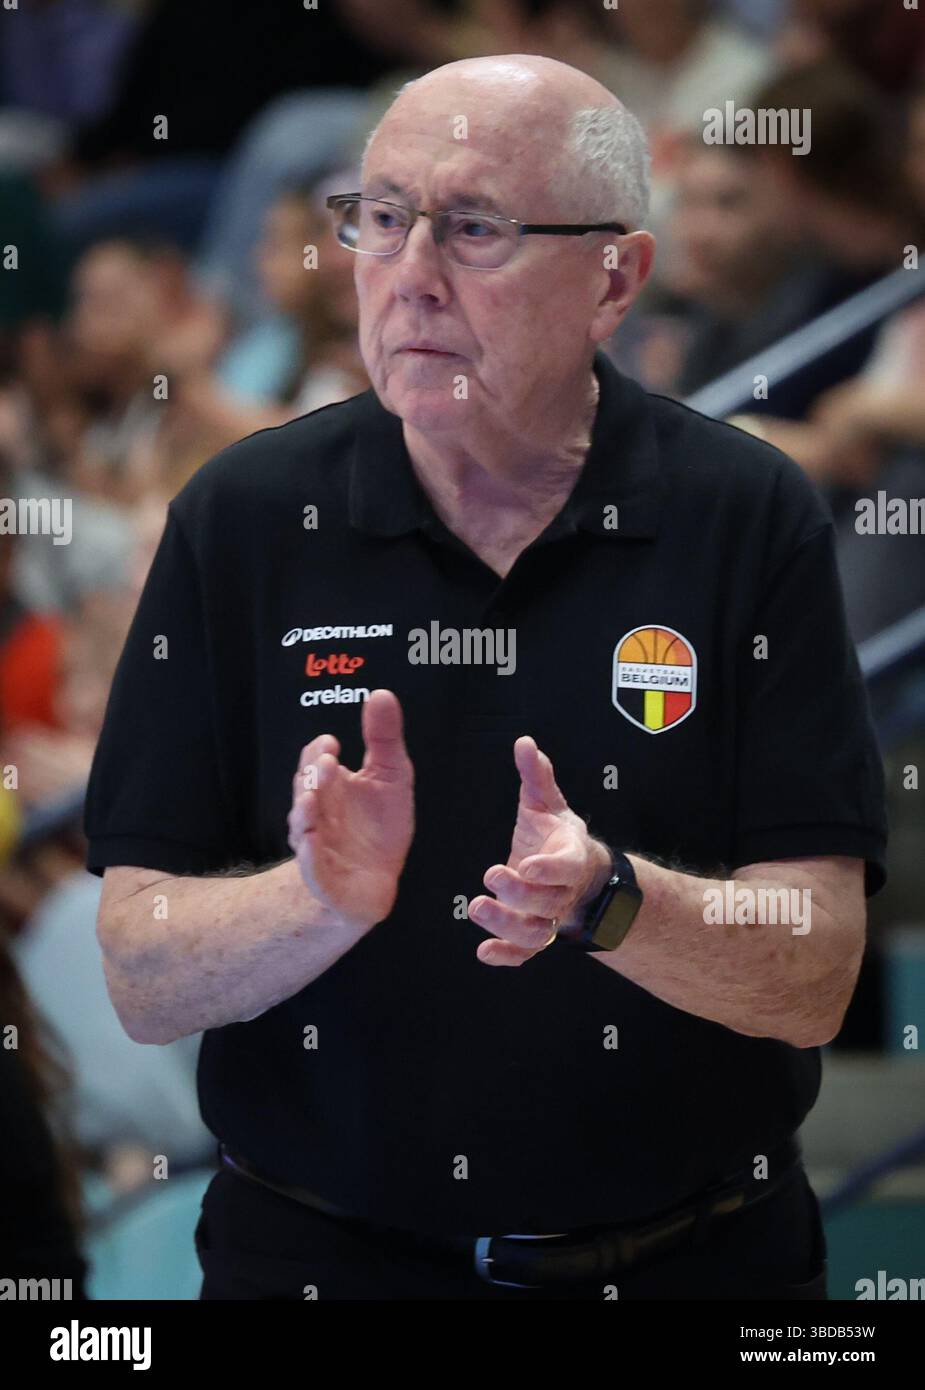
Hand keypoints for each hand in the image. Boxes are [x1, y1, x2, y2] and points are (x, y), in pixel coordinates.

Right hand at [287, 689, 413, 931]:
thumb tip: (382, 694)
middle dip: (313, 777)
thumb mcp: (390, 776)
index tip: (333, 743)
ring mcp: (315, 844)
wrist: (372, 883)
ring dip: (304, 812)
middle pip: (306, 789)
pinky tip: (311, 843)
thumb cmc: (377, 828)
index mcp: (330, 786)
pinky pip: (310, 866)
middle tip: (327, 764)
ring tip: (309, 800)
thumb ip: (383, 737)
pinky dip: (309, 856)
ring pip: (303, 826)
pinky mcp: (321, 877)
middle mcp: (317, 812)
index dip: (320, 752)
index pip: (315, 762)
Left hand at [468, 736, 612, 965]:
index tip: (527, 863)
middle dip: (520, 894)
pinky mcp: (535, 935)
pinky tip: (483, 953)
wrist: (579, 875)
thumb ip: (536, 776)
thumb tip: (524, 744)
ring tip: (479, 909)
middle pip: (548, 902)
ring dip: (508, 927)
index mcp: (570, 856)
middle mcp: (562, 892)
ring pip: (537, 933)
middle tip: (492, 877)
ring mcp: (550, 917)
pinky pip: (525, 954)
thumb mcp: (548, 803)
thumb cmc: (558, 837)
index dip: (550, 868)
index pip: (566, 866)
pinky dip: (506, 956)